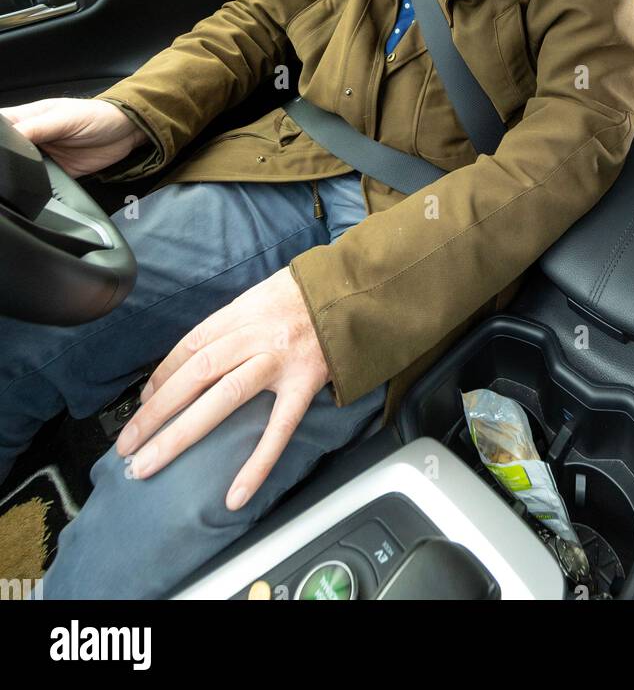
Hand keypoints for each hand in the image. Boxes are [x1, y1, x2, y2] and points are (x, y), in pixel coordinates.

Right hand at [0, 97, 148, 176]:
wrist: (127, 133)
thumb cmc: (97, 115)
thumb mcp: (64, 118)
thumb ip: (35, 128)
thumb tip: (8, 136)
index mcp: (28, 117)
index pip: (1, 127)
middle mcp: (31, 137)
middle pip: (6, 151)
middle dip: (5, 162)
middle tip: (8, 169)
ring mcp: (42, 156)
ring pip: (18, 169)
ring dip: (17, 176)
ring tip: (17, 179)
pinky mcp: (56, 174)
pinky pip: (38, 184)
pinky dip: (34, 188)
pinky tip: (32, 189)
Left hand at [114, 266, 329, 509]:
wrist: (354, 291)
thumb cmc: (305, 296)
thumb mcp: (260, 295)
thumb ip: (231, 323)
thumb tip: (194, 357)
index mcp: (240, 313)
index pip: (189, 347)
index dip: (161, 377)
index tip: (142, 404)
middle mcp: (254, 335)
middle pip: (195, 374)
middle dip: (156, 412)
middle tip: (128, 445)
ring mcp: (279, 360)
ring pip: (222, 397)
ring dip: (181, 433)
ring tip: (150, 463)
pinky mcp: (306, 383)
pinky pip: (279, 428)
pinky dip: (256, 463)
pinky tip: (235, 493)